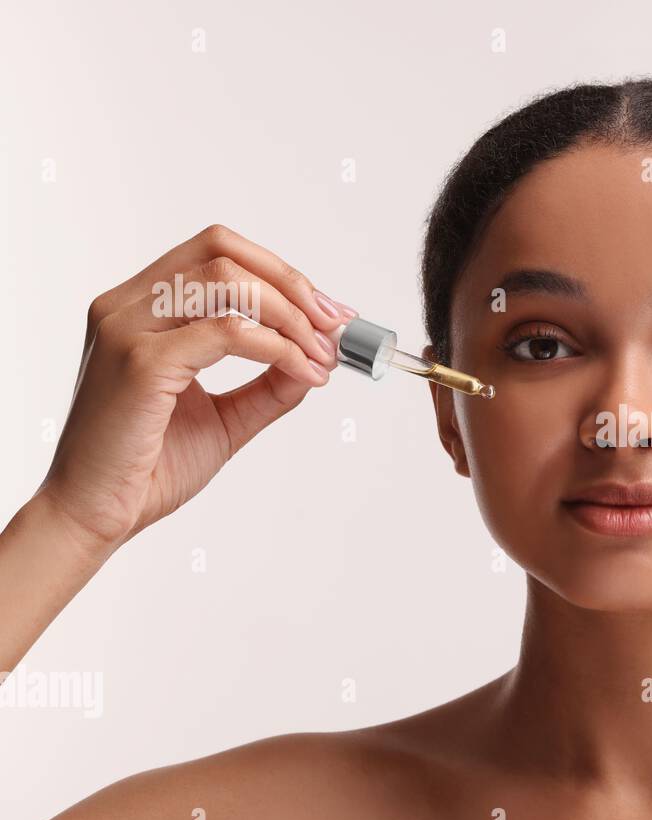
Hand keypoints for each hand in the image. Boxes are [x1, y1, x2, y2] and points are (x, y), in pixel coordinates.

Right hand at [36, 224, 351, 553]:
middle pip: (223, 252)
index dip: (281, 274)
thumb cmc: (148, 467)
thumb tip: (318, 357)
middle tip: (334, 325)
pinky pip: (227, 332)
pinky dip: (278, 347)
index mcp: (139, 307)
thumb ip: (269, 385)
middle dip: (291, 284)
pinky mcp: (141, 363)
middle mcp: (126, 306)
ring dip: (290, 314)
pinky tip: (303, 372)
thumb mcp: (226, 417)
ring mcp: (128, 329)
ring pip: (226, 281)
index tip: (329, 312)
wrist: (97, 515)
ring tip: (321, 354)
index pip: (216, 253)